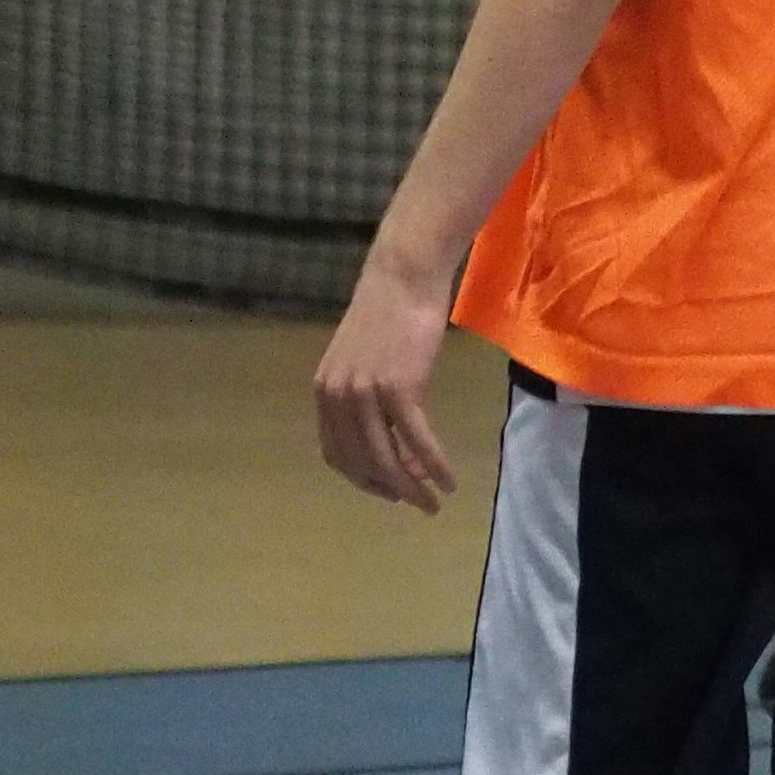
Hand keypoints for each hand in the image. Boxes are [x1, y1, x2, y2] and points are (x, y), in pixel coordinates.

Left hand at [314, 249, 460, 511]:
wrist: (405, 272)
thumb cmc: (389, 307)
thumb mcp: (360, 354)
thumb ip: (361, 390)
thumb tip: (384, 428)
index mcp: (325, 390)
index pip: (336, 454)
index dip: (361, 478)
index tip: (386, 488)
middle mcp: (339, 397)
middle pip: (362, 464)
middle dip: (389, 489)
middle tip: (415, 502)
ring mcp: (367, 394)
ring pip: (389, 460)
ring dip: (413, 489)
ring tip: (433, 502)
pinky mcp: (400, 388)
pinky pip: (418, 441)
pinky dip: (435, 466)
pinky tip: (449, 479)